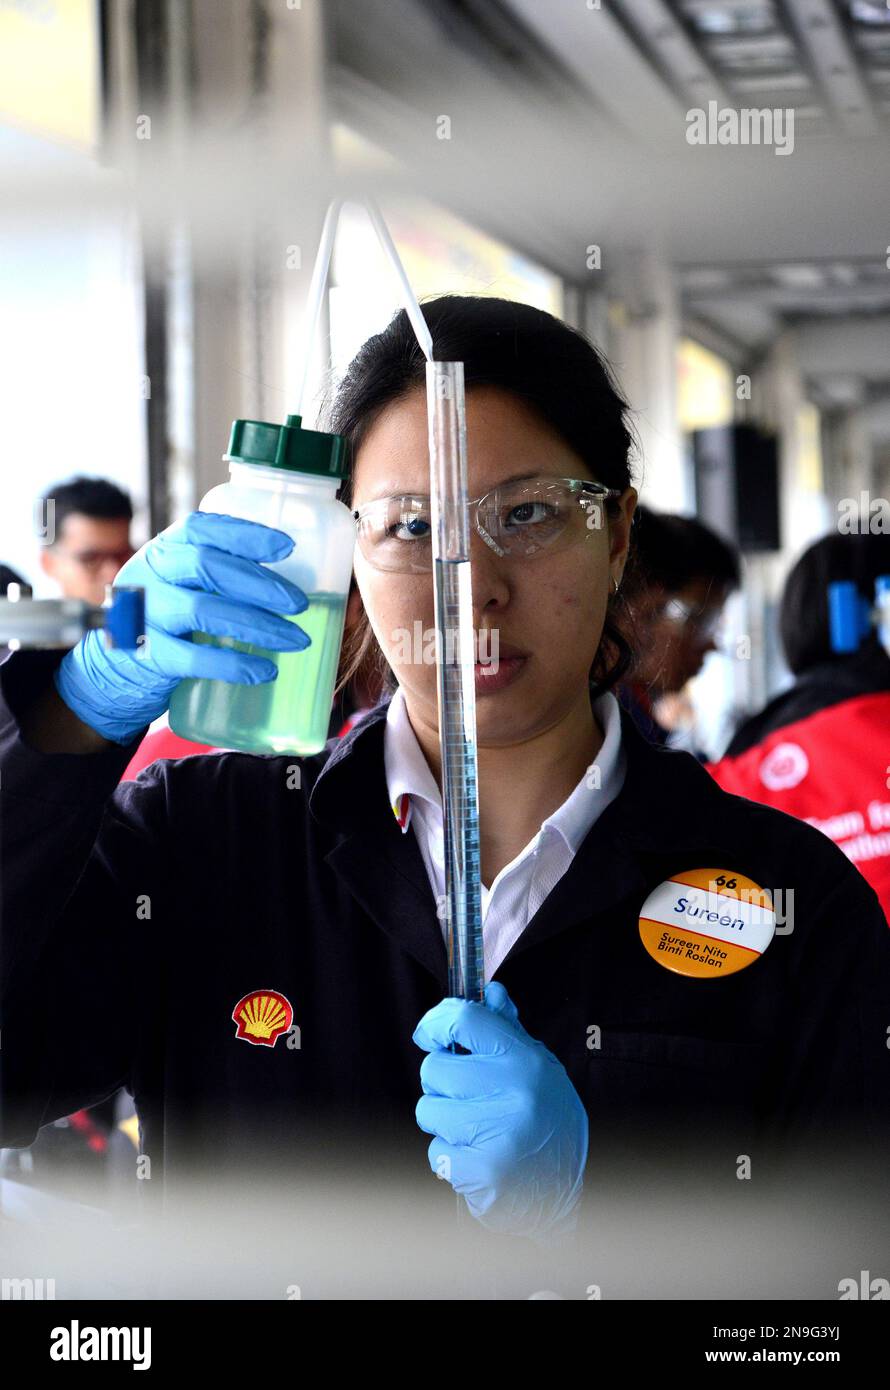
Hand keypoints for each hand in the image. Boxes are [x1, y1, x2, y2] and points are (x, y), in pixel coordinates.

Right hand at [53, 511, 309, 744]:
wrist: (112, 666)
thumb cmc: (165, 616)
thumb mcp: (181, 581)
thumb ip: (218, 573)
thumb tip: (286, 585)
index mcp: (165, 549)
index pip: (202, 528)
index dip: (245, 534)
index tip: (287, 546)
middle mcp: (151, 573)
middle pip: (207, 566)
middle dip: (260, 584)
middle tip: (299, 603)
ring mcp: (145, 613)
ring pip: (203, 611)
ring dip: (257, 625)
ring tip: (295, 639)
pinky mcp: (146, 653)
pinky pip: (193, 658)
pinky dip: (233, 664)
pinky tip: (264, 671)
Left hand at [413, 982, 588, 1238]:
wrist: (563, 1189)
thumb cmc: (547, 1120)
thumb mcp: (539, 1066)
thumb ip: (508, 1030)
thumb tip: (491, 991)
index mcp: (524, 1061)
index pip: (465, 1020)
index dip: (437, 1022)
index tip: (431, 1032)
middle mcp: (513, 1093)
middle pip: (434, 1069)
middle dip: (442, 1084)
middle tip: (468, 1097)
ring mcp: (497, 1134)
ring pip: (428, 1111)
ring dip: (443, 1122)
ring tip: (475, 1129)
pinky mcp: (482, 1171)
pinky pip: (435, 1152)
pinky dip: (449, 1157)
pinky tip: (478, 1156)